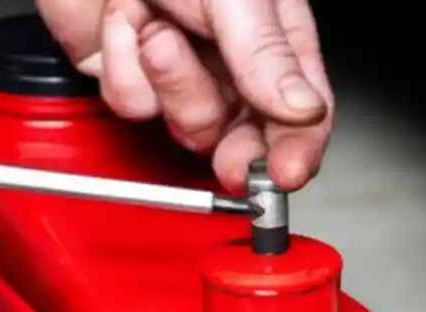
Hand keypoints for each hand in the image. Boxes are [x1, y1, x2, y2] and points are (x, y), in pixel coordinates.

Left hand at [37, 0, 333, 191]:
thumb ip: (266, 53)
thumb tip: (303, 109)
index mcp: (271, 32)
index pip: (299, 106)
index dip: (299, 146)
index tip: (290, 173)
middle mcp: (226, 57)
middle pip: (247, 132)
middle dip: (238, 148)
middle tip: (237, 164)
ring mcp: (174, 70)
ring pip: (187, 123)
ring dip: (171, 83)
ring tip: (158, 33)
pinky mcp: (123, 75)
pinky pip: (132, 105)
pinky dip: (123, 67)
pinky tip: (124, 24)